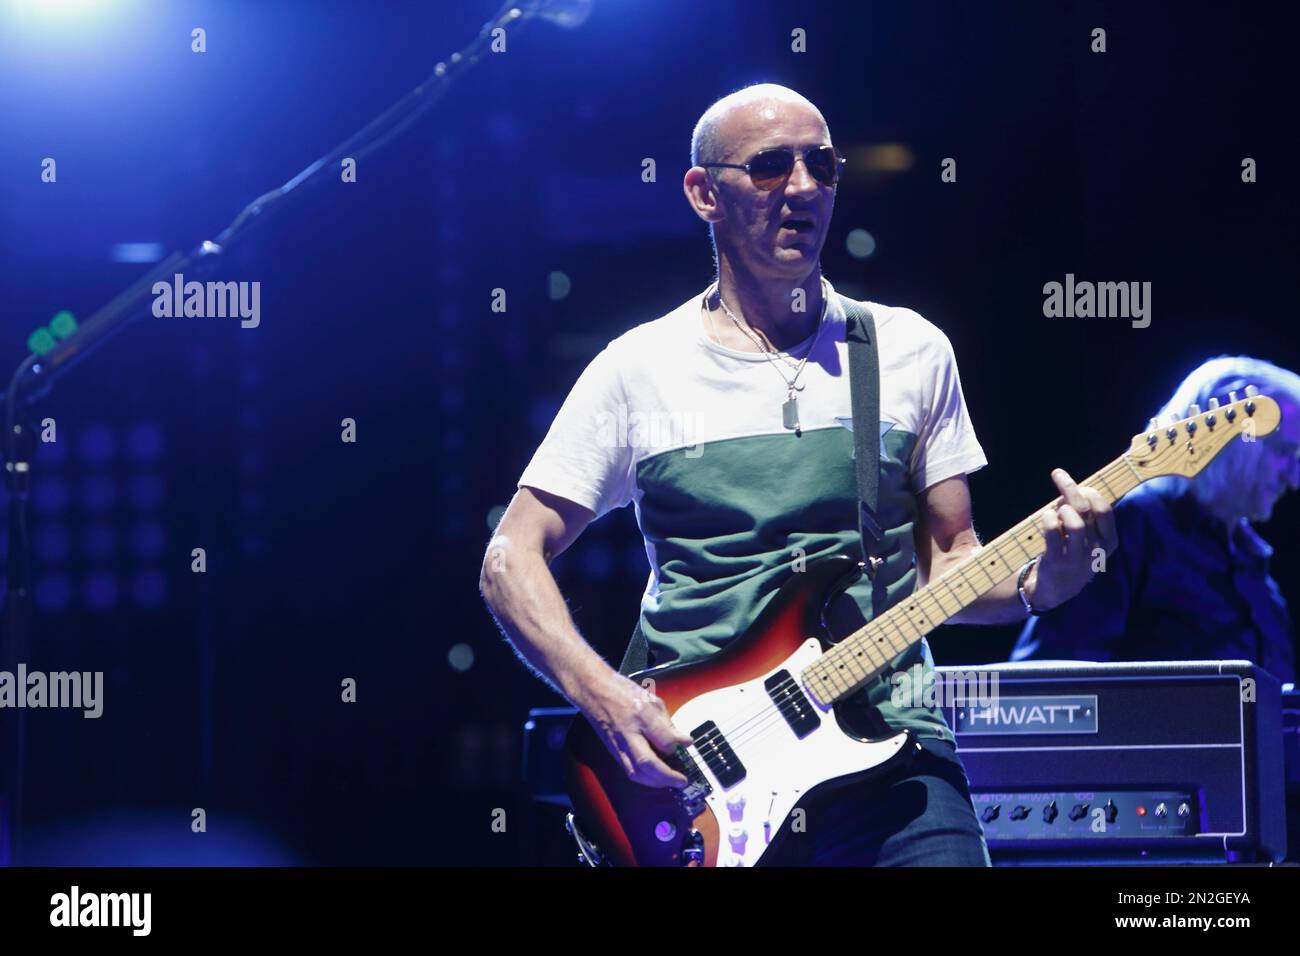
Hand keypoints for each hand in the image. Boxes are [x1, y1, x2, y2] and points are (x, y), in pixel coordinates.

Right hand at [581, 672, 694, 788]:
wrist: (594, 692)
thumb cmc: (622, 692)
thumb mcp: (651, 699)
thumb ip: (667, 722)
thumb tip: (682, 740)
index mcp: (639, 715)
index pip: (662, 738)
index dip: (676, 745)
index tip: (687, 744)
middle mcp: (628, 733)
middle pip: (646, 762)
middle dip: (666, 776)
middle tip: (682, 781)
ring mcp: (618, 745)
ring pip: (636, 772)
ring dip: (655, 782)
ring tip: (671, 782)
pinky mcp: (614, 752)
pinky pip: (629, 771)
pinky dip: (644, 778)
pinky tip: (655, 777)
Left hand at [1028, 468, 1118, 610]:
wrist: (1057, 590)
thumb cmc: (1072, 556)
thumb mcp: (1086, 539)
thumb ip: (1081, 515)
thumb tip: (1069, 488)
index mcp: (1109, 542)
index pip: (1105, 511)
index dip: (1092, 492)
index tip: (1080, 484)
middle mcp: (1096, 549)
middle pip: (1086, 510)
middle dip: (1071, 488)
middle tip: (1058, 474)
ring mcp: (1077, 556)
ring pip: (1074, 522)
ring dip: (1062, 507)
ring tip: (1055, 509)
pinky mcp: (1057, 561)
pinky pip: (1053, 532)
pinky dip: (1048, 518)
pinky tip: (1046, 516)